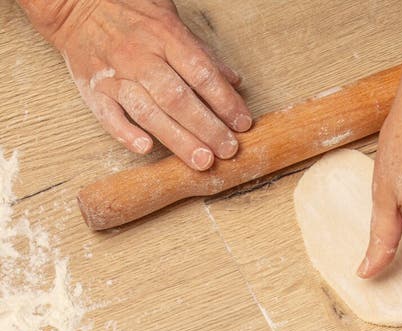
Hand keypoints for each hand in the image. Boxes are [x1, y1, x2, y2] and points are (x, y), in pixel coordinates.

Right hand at [26, 0, 251, 168]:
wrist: (74, 3)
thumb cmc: (129, 11)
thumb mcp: (170, 18)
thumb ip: (202, 52)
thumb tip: (234, 81)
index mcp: (164, 35)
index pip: (201, 73)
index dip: (225, 101)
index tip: (243, 123)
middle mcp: (140, 56)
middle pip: (178, 98)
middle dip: (207, 127)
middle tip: (228, 150)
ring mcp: (115, 74)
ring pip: (149, 111)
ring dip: (178, 139)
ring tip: (202, 161)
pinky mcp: (93, 90)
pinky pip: (108, 115)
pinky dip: (125, 133)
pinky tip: (145, 148)